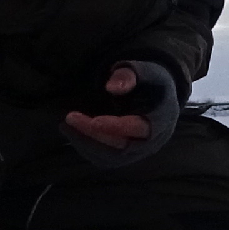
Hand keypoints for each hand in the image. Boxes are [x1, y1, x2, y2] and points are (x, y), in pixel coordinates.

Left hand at [61, 60, 179, 167]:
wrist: (157, 94)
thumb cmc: (148, 80)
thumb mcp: (142, 70)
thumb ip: (128, 76)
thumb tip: (112, 88)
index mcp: (162, 118)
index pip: (140, 128)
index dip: (117, 126)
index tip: (94, 120)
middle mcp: (154, 140)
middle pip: (123, 145)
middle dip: (95, 134)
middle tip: (71, 117)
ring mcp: (140, 151)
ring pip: (112, 157)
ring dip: (87, 143)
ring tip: (66, 126)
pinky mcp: (127, 155)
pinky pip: (106, 159)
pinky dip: (88, 148)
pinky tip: (73, 134)